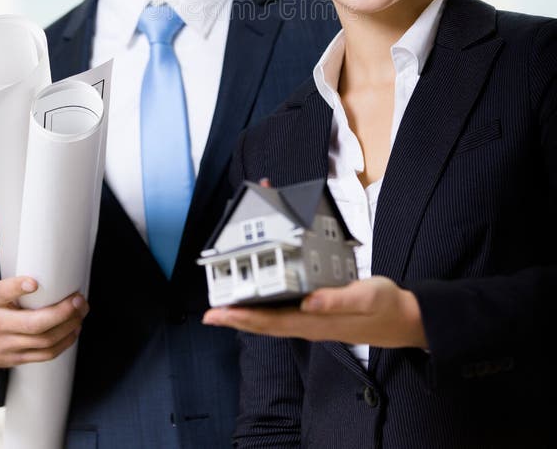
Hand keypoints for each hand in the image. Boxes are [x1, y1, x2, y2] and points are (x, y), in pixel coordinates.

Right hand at [0, 206, 88, 366]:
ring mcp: (5, 344)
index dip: (18, 288)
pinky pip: (41, 356)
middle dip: (60, 313)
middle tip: (79, 298)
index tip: (35, 281)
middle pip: (32, 324)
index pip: (1, 293)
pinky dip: (61, 345)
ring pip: (41, 342)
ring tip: (82, 311)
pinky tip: (73, 330)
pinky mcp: (12, 357)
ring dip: (66, 328)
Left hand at [203, 276, 426, 348]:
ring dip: (250, 307)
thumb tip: (307, 303)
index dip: (243, 317)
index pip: (271, 322)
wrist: (404, 319)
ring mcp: (312, 319)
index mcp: (316, 322)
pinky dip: (269, 297)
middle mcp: (309, 323)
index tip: (219, 314)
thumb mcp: (366, 298)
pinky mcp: (317, 311)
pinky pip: (286, 307)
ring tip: (227, 301)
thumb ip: (337, 300)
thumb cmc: (385, 307)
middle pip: (264, 322)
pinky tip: (262, 291)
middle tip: (210, 312)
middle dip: (237, 315)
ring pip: (273, 316)